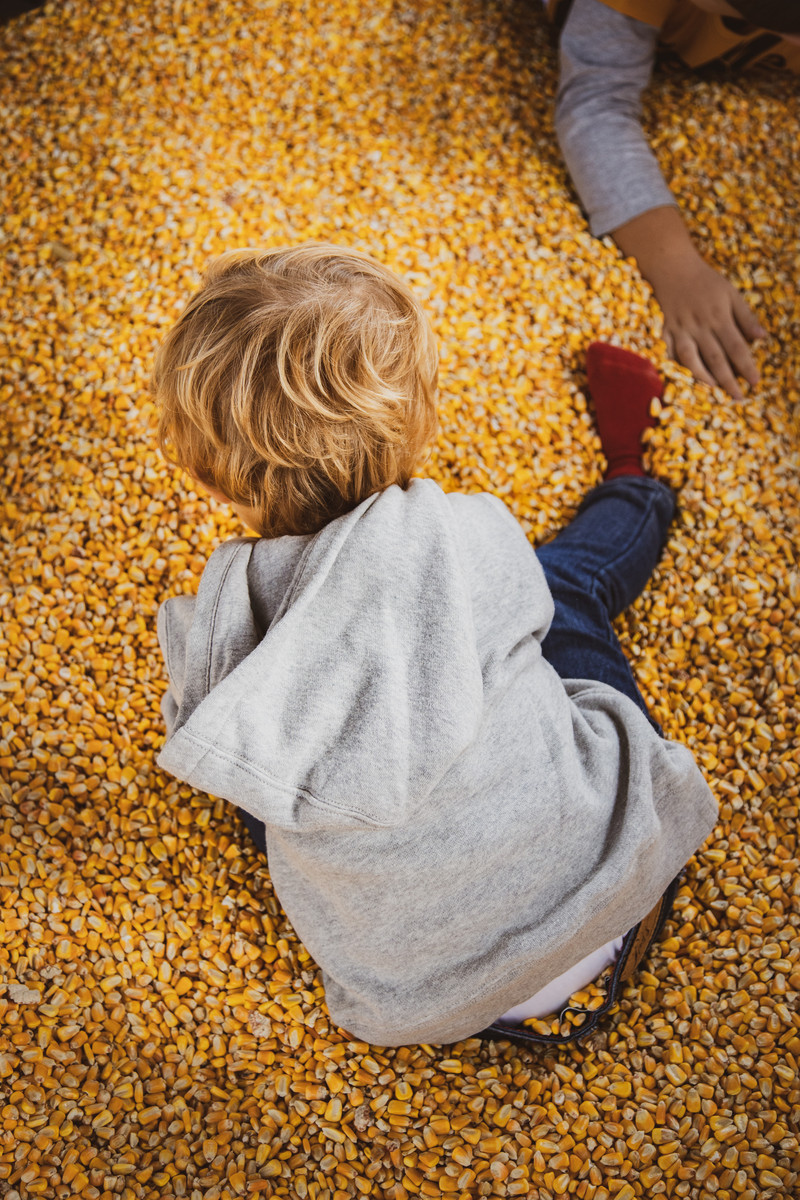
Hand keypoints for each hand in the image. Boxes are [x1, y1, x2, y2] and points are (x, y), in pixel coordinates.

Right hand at [652, 255, 765, 401]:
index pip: (736, 346)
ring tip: (713, 389)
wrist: (673, 267)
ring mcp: (680, 330)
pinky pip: (669, 351)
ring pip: (691, 358)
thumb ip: (745, 316)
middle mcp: (700, 326)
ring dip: (702, 375)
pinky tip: (682, 377)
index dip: (746, 365)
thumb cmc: (706, 281)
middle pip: (716, 357)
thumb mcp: (731, 293)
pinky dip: (673, 365)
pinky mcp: (665, 330)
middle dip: (728, 379)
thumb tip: (762, 337)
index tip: (755, 381)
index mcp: (719, 317)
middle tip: (738, 396)